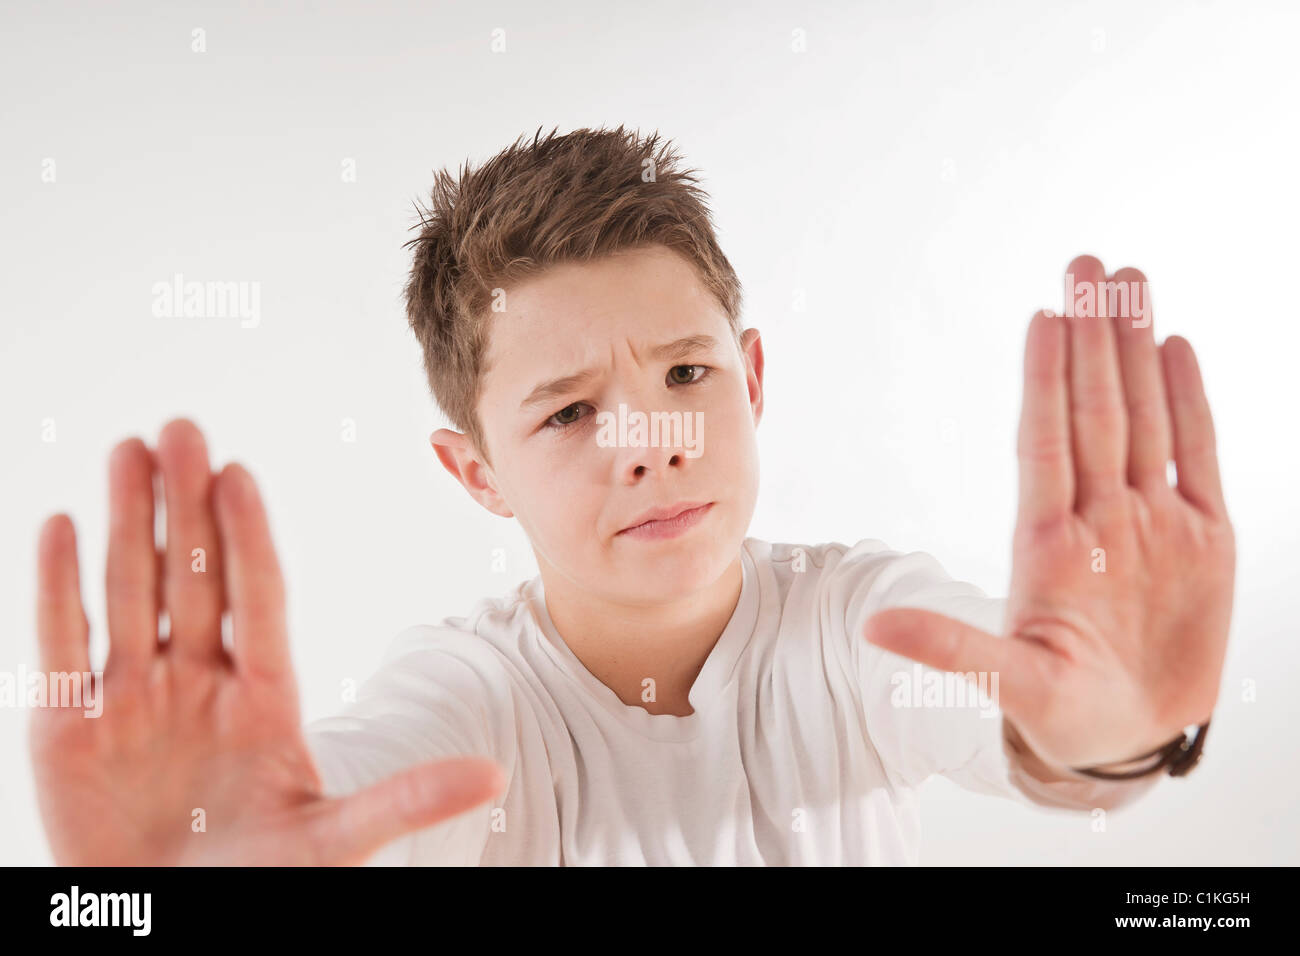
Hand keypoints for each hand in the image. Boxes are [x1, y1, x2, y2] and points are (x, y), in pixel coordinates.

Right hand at [30, 418, 505, 864]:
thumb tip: (496, 779)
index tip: (242, 473)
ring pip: (132, 591)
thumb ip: (404, 800)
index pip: (258, 599)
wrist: (162, 922)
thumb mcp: (333, 842)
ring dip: (129, 523)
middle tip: (183, 428)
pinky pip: (65, 642)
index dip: (247, 538)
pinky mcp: (69, 723)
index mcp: (264, 697)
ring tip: (129, 449)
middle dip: (187, 505)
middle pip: (194, 576)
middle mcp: (199, 681)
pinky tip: (61, 524)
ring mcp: (134, 696)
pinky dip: (59, 586)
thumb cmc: (252, 883)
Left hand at [863, 256, 1235, 770]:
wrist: (1127, 738)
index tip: (1043, 316)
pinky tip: (1175, 348)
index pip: (1046, 441)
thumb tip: (874, 631)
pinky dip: (1191, 404)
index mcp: (1048, 542)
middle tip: (1088, 264)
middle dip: (1093, 338)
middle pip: (1098, 411)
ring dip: (1136, 350)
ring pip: (1145, 417)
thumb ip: (950, 648)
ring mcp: (1152, 522)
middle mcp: (1100, 517)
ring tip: (1128, 283)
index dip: (1046, 380)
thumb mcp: (1008, 680)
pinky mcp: (1204, 539)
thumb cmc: (1060, 710)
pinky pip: (1198, 457)